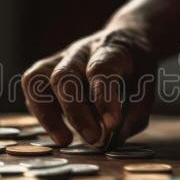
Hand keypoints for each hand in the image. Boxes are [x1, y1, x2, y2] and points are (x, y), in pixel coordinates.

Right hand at [21, 25, 156, 146]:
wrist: (123, 39)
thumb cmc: (134, 67)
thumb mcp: (147, 86)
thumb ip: (133, 114)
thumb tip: (111, 140)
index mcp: (110, 50)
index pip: (101, 70)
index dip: (103, 99)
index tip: (111, 125)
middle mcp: (80, 51)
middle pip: (64, 77)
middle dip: (76, 113)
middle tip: (93, 139)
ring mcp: (59, 59)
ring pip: (37, 79)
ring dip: (48, 115)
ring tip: (65, 140)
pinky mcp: (46, 70)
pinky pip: (32, 89)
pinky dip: (42, 113)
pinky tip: (60, 130)